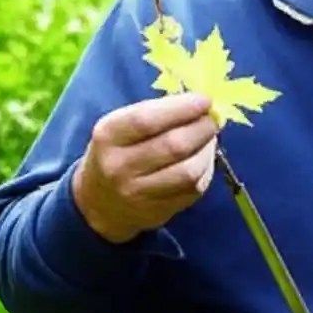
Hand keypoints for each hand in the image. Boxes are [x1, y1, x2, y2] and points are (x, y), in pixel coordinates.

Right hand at [73, 92, 218, 242]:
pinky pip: (194, 189)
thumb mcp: (119, 126)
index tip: (205, 100)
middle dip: (202, 128)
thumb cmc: (116, 152)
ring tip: (209, 138)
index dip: (181, 108)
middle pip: (174, 145)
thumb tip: (200, 103)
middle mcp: (120, 167)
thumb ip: (154, 113)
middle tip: (212, 119)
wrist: (99, 203)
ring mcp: (139, 193)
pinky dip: (206, 169)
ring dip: (208, 150)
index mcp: (108, 136)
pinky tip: (203, 159)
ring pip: (189, 171)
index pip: (147, 120)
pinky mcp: (159, 212)